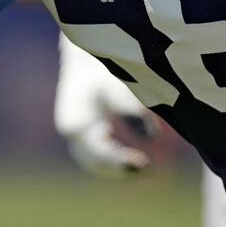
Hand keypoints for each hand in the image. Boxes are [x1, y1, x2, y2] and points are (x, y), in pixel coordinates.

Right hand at [54, 33, 157, 177]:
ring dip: (119, 170)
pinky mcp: (81, 135)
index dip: (122, 161)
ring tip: (149, 169)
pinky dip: (115, 162)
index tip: (145, 164)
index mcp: (77, 120)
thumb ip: (133, 107)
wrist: (85, 56)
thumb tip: (154, 136)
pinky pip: (96, 157)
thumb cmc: (103, 66)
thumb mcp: (119, 83)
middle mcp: (72, 132)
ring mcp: (73, 135)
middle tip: (152, 169)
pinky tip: (137, 162)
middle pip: (96, 164)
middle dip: (123, 170)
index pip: (100, 152)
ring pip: (95, 164)